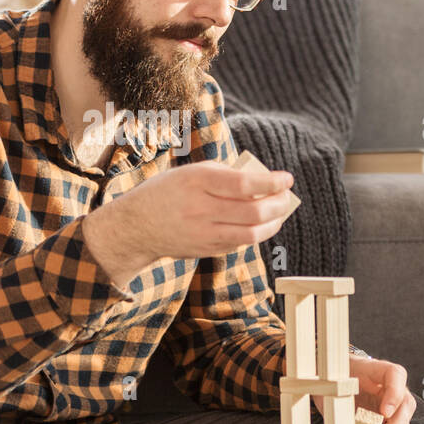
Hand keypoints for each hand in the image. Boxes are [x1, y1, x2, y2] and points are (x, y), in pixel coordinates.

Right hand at [86, 160, 296, 285]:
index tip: (287, 178)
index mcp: (196, 181)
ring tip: (281, 212)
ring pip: (251, 233)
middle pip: (253, 211)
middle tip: (287, 196)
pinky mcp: (207, 250)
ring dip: (274, 223)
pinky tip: (262, 224)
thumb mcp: (191, 173)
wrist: (136, 227)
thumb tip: (263, 180)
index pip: (243, 184)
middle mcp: (200, 208)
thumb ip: (225, 174)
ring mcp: (204, 233)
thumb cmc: (169, 192)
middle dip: (279, 204)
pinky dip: (256, 233)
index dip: (271, 182)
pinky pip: (240, 243)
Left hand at [312, 355, 414, 423]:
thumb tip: (339, 415)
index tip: (384, 413)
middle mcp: (395, 388)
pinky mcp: (389, 423)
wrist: (339, 381)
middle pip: (405, 406)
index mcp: (382, 370)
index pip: (396, 376)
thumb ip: (342, 392)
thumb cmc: (340, 376)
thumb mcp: (338, 379)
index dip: (394, 395)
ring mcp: (395, 407)